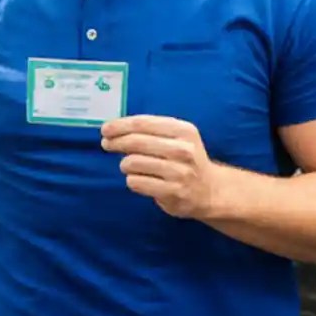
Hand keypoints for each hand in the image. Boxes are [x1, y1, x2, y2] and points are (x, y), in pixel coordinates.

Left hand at [100, 115, 225, 219]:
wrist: (210, 190)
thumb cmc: (184, 160)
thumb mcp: (177, 138)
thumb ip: (150, 130)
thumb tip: (112, 128)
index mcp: (183, 131)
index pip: (143, 123)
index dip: (119, 125)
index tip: (105, 129)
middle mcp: (183, 150)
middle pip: (135, 142)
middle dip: (115, 142)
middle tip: (107, 144)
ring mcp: (179, 172)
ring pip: (132, 163)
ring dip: (125, 164)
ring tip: (131, 166)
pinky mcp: (173, 192)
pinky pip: (135, 182)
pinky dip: (132, 180)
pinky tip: (140, 180)